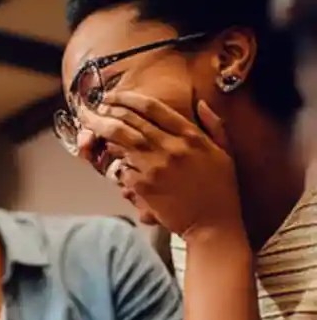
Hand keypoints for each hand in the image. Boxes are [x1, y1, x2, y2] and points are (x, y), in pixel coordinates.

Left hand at [78, 91, 243, 238]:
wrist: (212, 224)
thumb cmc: (220, 188)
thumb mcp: (224, 151)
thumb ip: (213, 125)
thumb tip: (201, 103)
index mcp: (191, 136)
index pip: (153, 108)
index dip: (128, 98)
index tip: (114, 96)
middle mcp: (171, 148)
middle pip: (131, 121)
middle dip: (108, 110)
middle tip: (96, 106)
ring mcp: (155, 167)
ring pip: (121, 142)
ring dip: (105, 133)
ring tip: (94, 126)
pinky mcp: (143, 186)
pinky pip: (121, 168)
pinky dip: (116, 163)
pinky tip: (113, 159)